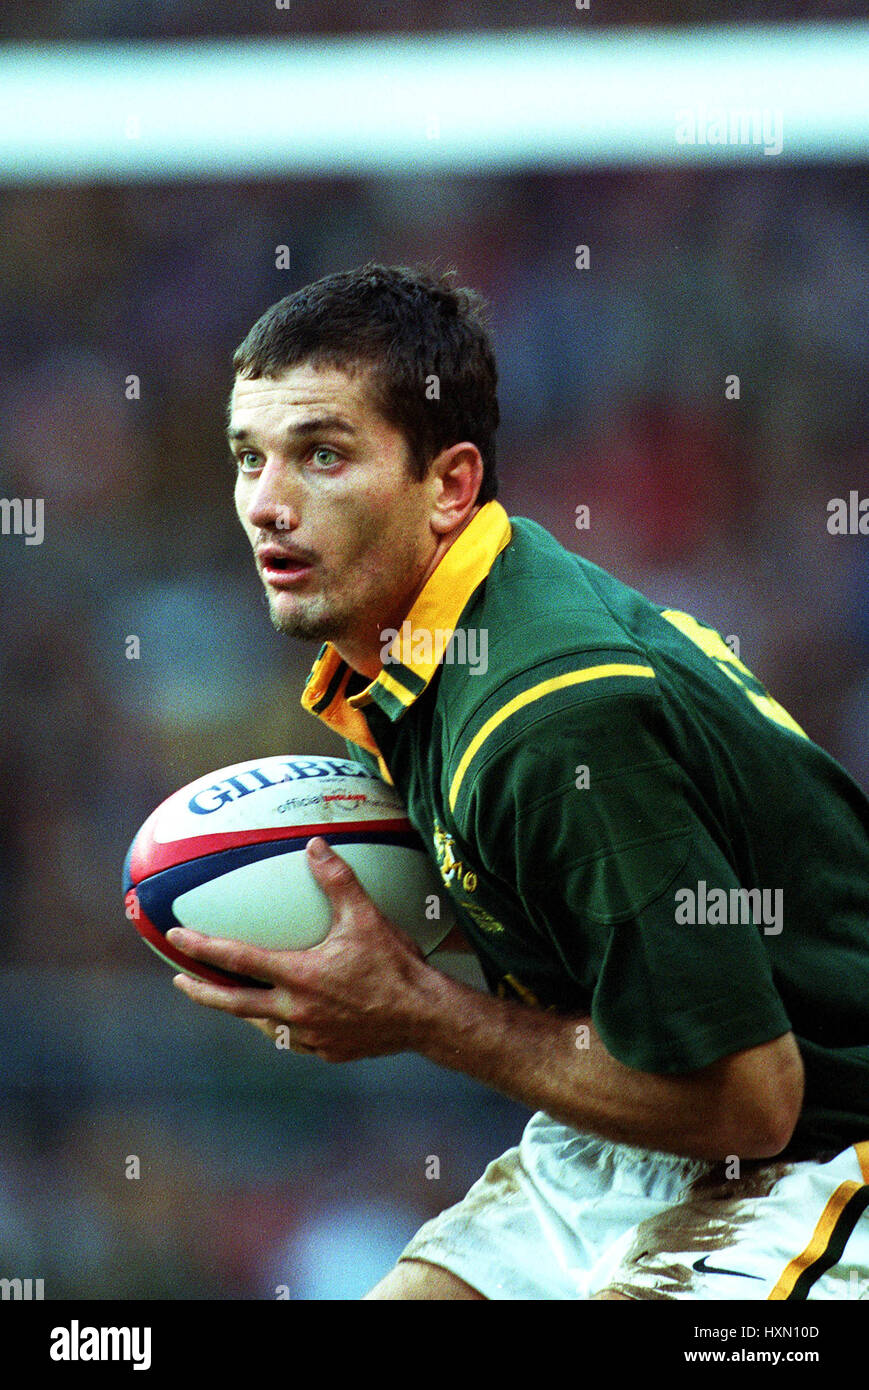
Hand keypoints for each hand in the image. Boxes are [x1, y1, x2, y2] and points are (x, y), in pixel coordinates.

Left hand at [167, 836, 434, 1060]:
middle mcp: (296, 1010)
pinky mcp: (327, 1051)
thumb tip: (315, 845)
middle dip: (201, 990)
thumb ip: (338, 880)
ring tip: (232, 995)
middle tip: (179, 979)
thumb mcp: (367, 917)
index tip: (176, 938)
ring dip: (242, 1009)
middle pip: (233, 1003)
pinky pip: (294, 1039)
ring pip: (262, 1023)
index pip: (238, 960)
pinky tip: (285, 1016)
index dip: (202, 947)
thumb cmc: (397, 965)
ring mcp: (310, 1036)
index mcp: (299, 976)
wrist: (426, 1017)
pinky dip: (281, 1025)